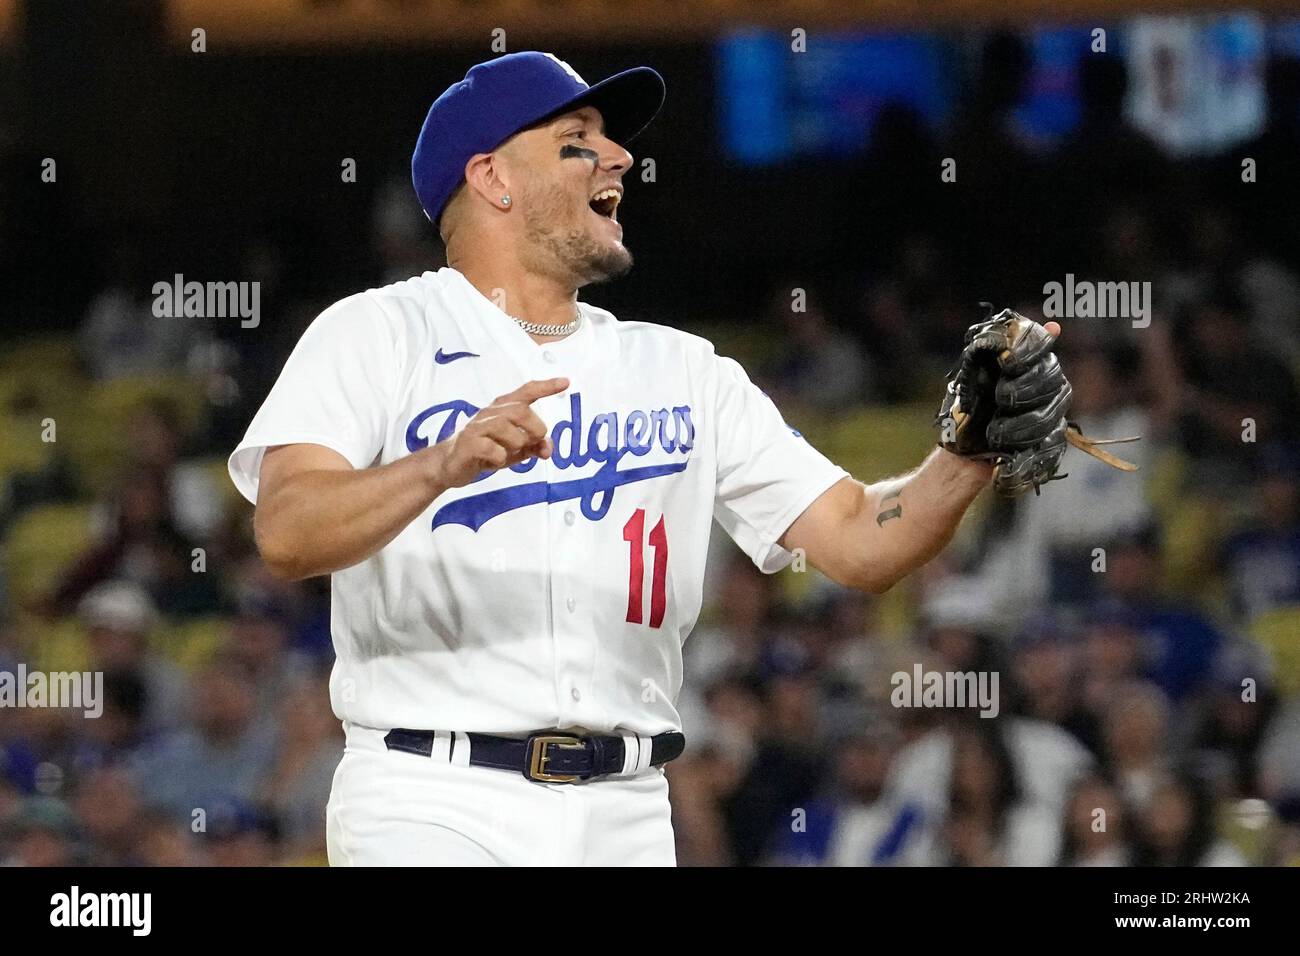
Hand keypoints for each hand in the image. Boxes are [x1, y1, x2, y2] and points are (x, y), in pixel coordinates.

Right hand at [431, 378, 567, 488]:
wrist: (449, 466)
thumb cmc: (485, 451)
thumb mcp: (514, 449)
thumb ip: (533, 446)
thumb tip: (548, 448)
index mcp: (503, 409)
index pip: (526, 391)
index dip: (546, 387)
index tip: (566, 382)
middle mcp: (490, 413)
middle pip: (521, 411)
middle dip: (534, 429)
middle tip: (532, 443)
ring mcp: (477, 427)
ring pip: (507, 428)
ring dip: (516, 444)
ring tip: (510, 453)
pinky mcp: (468, 443)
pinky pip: (493, 449)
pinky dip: (501, 458)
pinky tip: (495, 461)